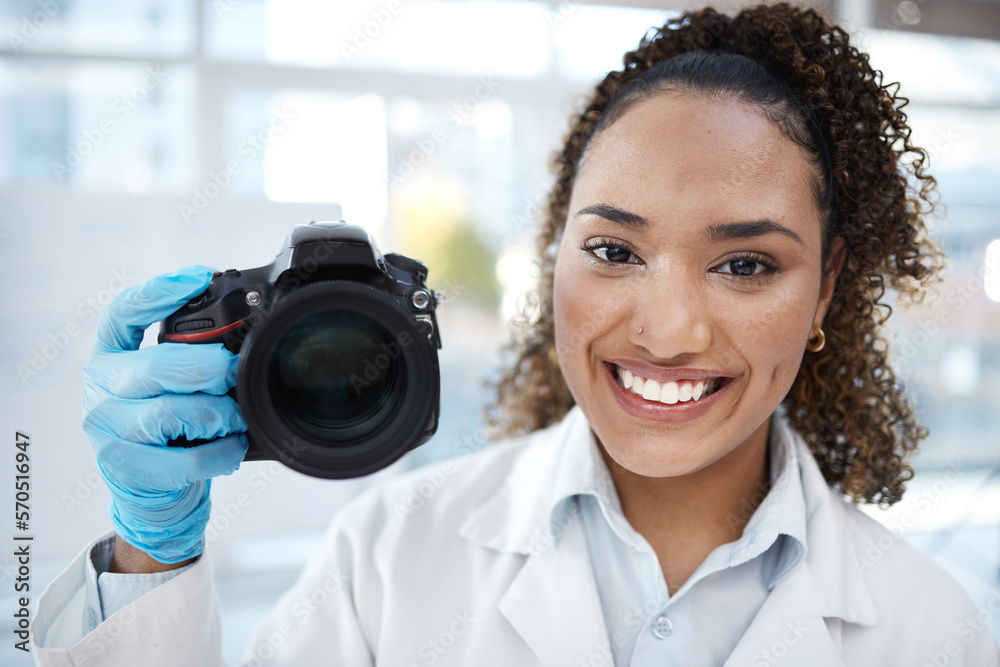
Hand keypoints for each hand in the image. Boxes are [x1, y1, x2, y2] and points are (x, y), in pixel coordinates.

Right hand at [82, 265, 247, 563]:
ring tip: (234, 418)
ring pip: (170, 413)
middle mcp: (100, 388)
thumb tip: (245, 331)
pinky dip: (219, 453)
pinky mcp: (125, 468)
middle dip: (208, 367)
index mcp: (110, 357)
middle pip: (156, 366)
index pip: (121, 314)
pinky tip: (231, 447)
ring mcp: (107, 429)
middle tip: (234, 372)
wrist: (151, 493)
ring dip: (217, 414)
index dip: (158, 292)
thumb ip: (188, 356)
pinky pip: (183, 459)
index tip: (198, 277)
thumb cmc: (168, 430)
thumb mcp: (169, 384)